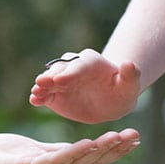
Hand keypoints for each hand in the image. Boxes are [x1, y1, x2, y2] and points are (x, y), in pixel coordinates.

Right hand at [27, 49, 141, 123]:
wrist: (109, 100)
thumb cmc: (121, 91)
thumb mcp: (129, 87)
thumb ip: (130, 76)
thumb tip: (129, 64)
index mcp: (92, 62)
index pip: (80, 66)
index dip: (71, 72)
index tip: (61, 79)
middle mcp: (73, 67)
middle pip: (60, 70)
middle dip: (51, 77)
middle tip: (41, 83)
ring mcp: (62, 79)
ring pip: (49, 80)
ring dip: (42, 86)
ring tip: (36, 94)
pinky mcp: (54, 92)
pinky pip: (45, 93)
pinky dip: (39, 96)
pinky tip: (34, 101)